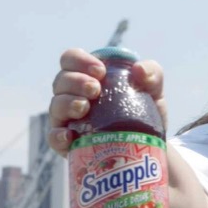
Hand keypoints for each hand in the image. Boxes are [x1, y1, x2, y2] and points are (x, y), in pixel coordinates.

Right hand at [47, 48, 167, 155]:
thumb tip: (139, 70)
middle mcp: (72, 95)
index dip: (80, 61)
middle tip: (95, 89)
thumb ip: (153, 74)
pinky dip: (58, 135)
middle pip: (61, 81)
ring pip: (56, 106)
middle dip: (76, 82)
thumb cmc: (144, 113)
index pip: (71, 59)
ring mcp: (67, 119)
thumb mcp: (153, 92)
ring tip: (85, 107)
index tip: (100, 71)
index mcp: (87, 76)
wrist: (147, 148)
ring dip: (67, 103)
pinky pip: (54, 137)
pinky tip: (70, 136)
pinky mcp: (67, 144)